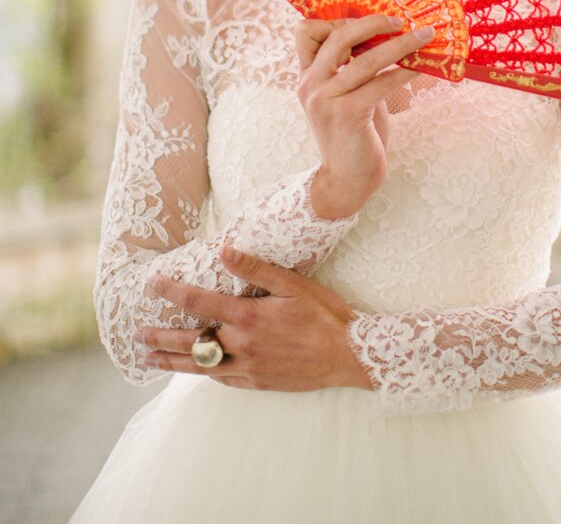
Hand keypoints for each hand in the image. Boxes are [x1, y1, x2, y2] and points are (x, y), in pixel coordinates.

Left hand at [137, 247, 372, 390]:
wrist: (348, 356)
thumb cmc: (324, 315)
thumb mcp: (294, 284)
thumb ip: (257, 269)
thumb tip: (226, 252)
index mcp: (248, 317)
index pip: (199, 303)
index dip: (172, 292)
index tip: (151, 284)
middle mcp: (242, 345)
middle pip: (191, 340)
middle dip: (161, 334)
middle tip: (137, 332)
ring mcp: (248, 368)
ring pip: (200, 365)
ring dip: (172, 361)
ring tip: (150, 357)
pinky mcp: (257, 383)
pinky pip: (221, 379)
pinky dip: (202, 373)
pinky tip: (193, 370)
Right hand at [295, 15, 434, 218]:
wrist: (347, 179)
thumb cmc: (354, 135)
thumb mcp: (346, 95)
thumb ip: (354, 68)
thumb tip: (386, 36)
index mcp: (307, 76)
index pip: (305, 32)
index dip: (334, 19)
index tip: (366, 20)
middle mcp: (310, 84)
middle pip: (338, 35)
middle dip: (373, 22)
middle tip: (400, 21)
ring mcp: (325, 99)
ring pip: (367, 58)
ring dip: (401, 44)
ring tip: (424, 37)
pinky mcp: (347, 114)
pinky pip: (381, 82)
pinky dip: (405, 71)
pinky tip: (421, 68)